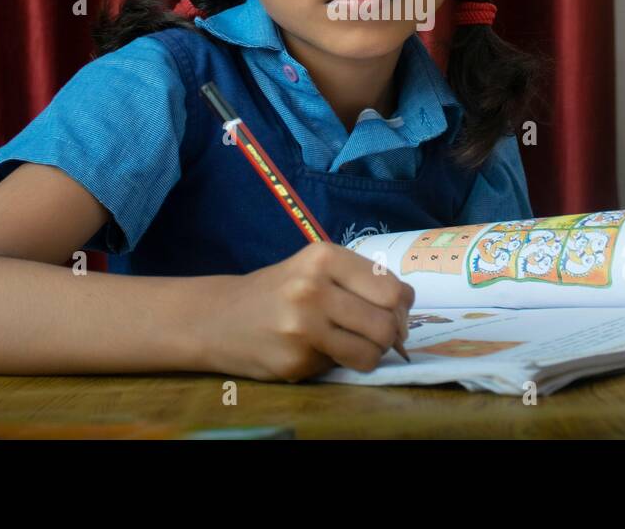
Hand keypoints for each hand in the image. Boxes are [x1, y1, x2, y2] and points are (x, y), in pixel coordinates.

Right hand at [201, 242, 413, 382]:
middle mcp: (313, 288)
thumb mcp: (316, 269)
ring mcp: (303, 327)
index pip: (392, 289)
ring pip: (371, 352)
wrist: (219, 318)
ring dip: (369, 354)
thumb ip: (360, 281)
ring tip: (350, 344)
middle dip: (389, 335)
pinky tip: (314, 350)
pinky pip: (341, 367)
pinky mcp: (295, 361)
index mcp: (324, 257)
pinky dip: (337, 362)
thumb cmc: (279, 290)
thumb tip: (405, 315)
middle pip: (386, 323)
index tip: (390, 312)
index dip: (401, 307)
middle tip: (374, 334)